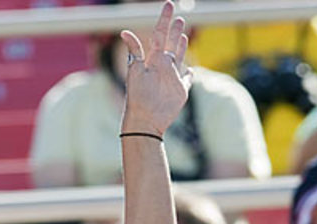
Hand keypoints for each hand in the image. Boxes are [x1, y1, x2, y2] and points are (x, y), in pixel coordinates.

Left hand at [120, 1, 191, 137]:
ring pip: (179, 58)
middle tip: (179, 17)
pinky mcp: (181, 91)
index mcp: (154, 59)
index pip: (159, 33)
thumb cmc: (138, 96)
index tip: (169, 4)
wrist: (146, 119)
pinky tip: (191, 70)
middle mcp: (163, 66)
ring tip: (183, 35)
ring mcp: (173, 78)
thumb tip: (124, 31)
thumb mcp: (135, 70)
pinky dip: (189, 75)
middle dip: (174, 30)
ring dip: (181, 46)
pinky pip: (187, 80)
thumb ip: (135, 51)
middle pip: (170, 43)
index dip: (164, 18)